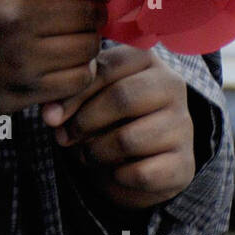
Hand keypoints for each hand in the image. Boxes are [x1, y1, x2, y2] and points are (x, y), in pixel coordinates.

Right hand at [0, 0, 106, 115]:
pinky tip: (70, 62)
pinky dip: (82, 70)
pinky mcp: (27, 90)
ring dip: (89, 41)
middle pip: (86, 12)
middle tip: (92, 13)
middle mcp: (16, 19)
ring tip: (78, 37)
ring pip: (88, 47)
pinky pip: (79, 78)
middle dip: (96, 11)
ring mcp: (23, 58)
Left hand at [41, 45, 195, 208]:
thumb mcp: (87, 97)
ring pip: (129, 140)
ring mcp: (183, 125)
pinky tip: (115, 170)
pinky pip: (143, 174)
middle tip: (64, 137)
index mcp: (145, 58)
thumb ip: (67, 98)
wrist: (143, 157)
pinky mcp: (185, 164)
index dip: (73, 95)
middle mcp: (171, 86)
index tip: (50, 117)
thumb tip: (50, 116)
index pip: (107, 68)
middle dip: (84, 122)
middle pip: (122, 99)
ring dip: (96, 152)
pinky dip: (119, 176)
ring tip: (86, 154)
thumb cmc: (107, 115)